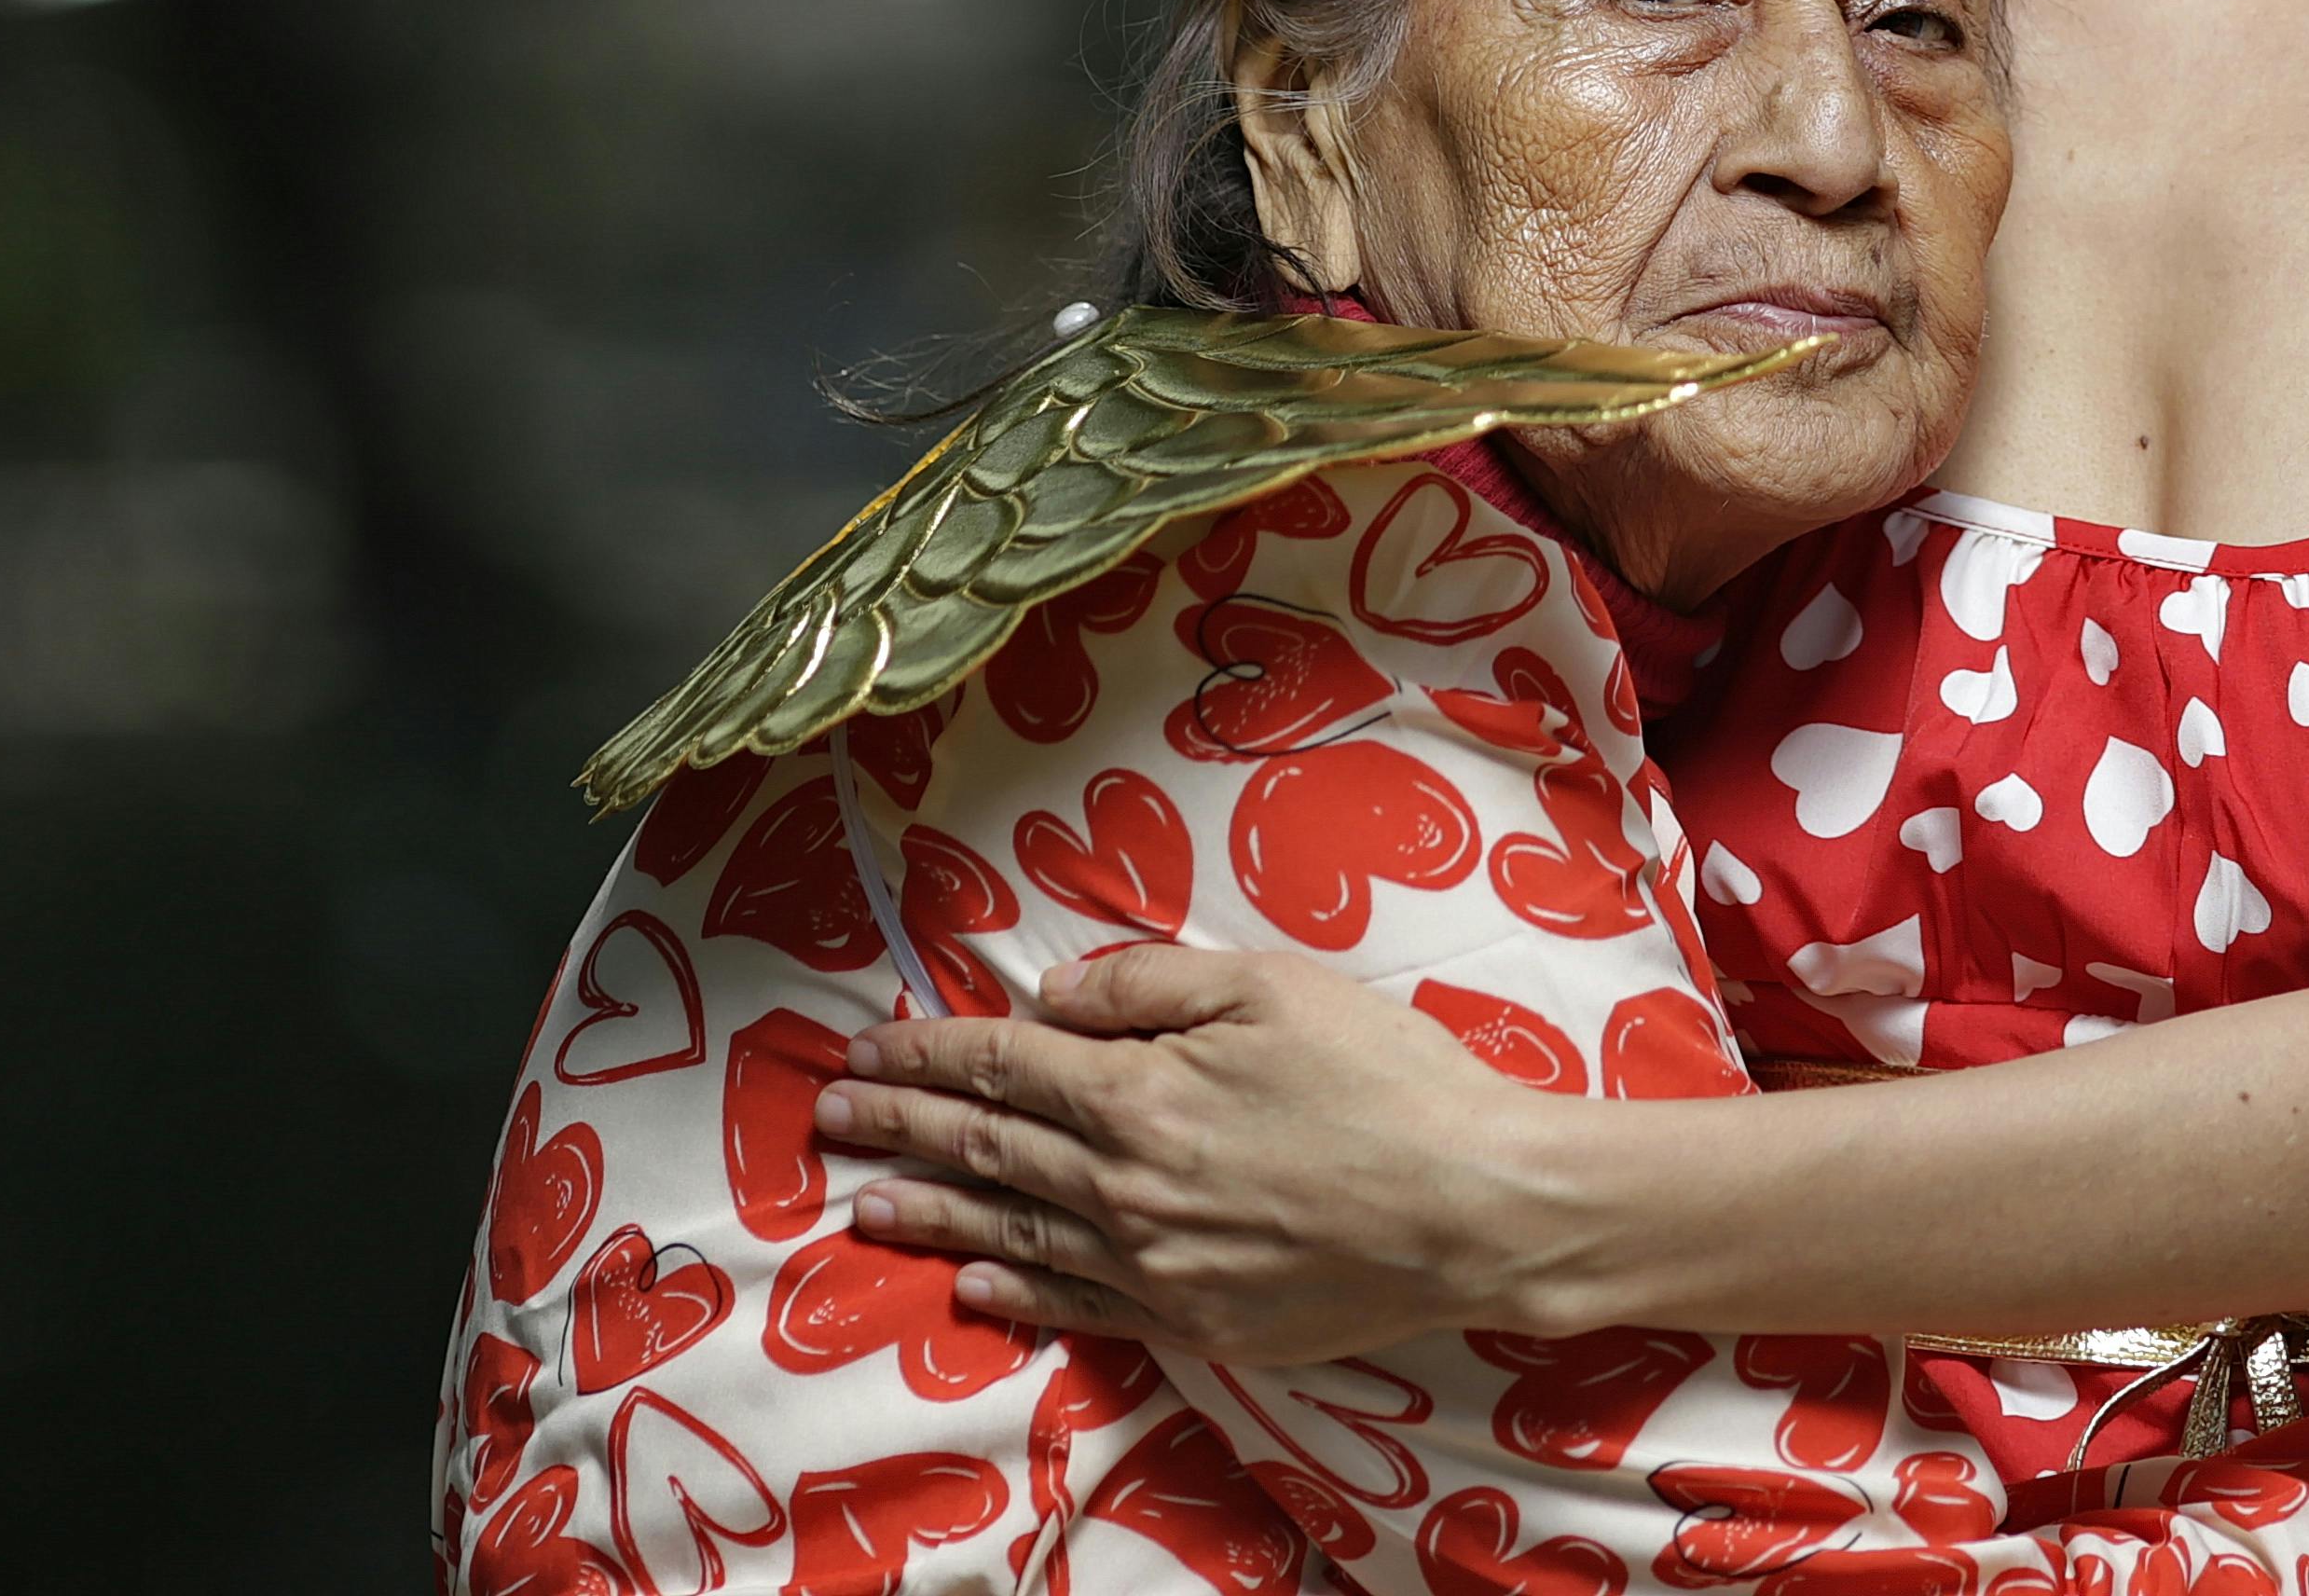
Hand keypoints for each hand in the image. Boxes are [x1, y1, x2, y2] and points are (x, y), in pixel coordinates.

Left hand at [814, 945, 1581, 1361]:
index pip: (1002, 1064)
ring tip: (865, 1203)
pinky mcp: (1194, 1321)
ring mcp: (1155, 1264)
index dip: (924, 1053)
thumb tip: (1052, 999)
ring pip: (1014, 1231)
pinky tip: (973, 1284)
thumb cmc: (1389, 1081)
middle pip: (988, 1147)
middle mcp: (1126, 1184)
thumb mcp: (1274, 987)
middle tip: (830, 1117)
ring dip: (931, 1212)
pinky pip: (1077, 1305)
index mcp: (1140, 1091)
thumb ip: (1150, 988)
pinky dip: (1014, 1292)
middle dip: (900, 1126)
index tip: (864, 1049)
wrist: (1478, 1209)